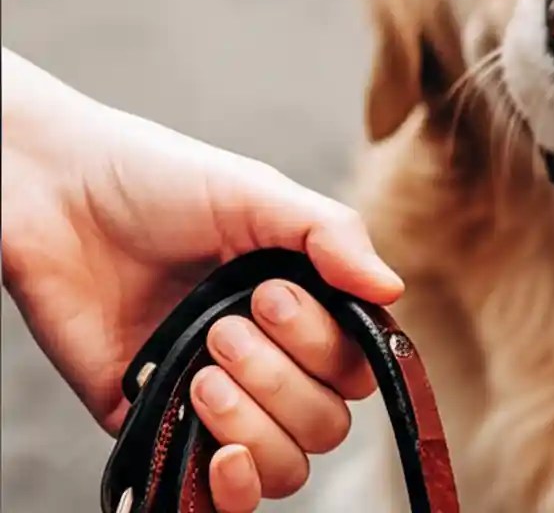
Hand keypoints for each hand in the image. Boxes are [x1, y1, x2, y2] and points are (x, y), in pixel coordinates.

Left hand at [1, 49, 402, 510]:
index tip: (270, 296)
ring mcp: (220, 399)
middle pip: (326, 422)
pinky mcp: (161, 429)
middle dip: (280, 379)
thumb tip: (391, 289)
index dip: (325, 347)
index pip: (358, 366)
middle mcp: (272, 359)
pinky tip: (220, 454)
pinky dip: (231, 490)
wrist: (52, 196)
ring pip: (285, 463)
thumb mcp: (257, 193)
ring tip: (201, 372)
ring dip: (254, 424)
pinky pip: (217, 493)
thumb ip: (331, 234)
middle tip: (223, 327)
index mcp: (305, 306)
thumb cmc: (158, 180)